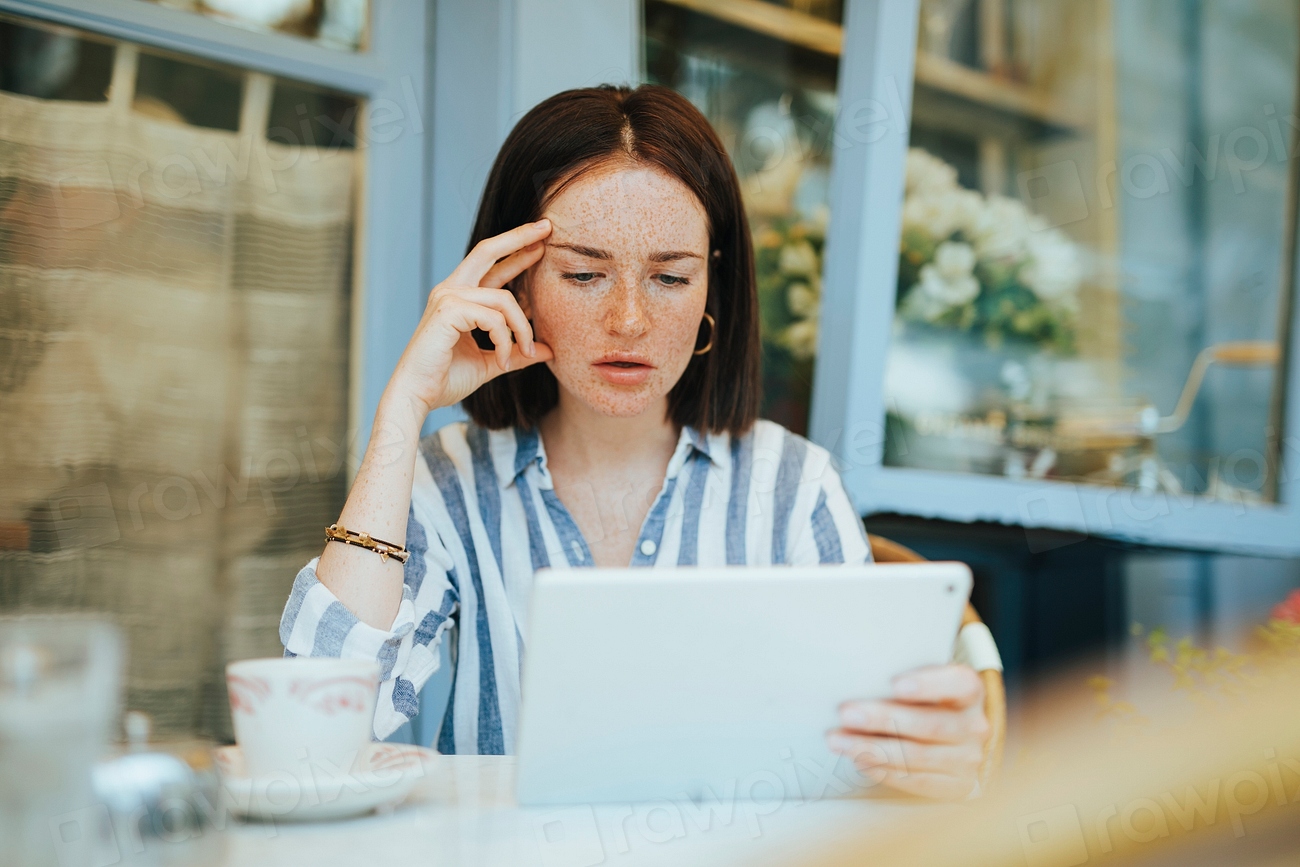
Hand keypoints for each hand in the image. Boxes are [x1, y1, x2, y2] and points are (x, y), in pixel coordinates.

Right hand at [385, 220, 555, 419]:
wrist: (417, 396)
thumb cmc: (445, 379)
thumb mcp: (490, 362)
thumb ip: (515, 352)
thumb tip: (546, 349)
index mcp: (459, 297)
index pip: (491, 265)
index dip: (515, 251)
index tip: (540, 242)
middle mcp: (450, 290)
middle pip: (487, 250)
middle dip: (519, 238)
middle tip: (547, 228)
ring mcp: (447, 298)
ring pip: (503, 299)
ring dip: (521, 327)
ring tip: (526, 350)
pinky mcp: (447, 311)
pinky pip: (493, 318)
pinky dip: (504, 340)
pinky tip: (501, 360)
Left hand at [827, 664, 989, 799]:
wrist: (960, 741)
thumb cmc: (932, 702)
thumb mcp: (928, 683)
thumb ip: (903, 680)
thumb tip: (854, 681)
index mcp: (970, 692)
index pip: (957, 684)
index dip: (928, 684)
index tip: (895, 684)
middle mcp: (974, 726)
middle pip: (928, 724)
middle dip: (883, 719)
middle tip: (846, 713)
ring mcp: (967, 759)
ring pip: (917, 756)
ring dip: (872, 748)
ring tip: (840, 741)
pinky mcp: (956, 786)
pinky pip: (915, 781)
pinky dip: (883, 771)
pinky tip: (860, 760)